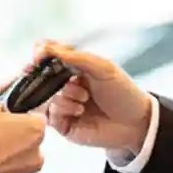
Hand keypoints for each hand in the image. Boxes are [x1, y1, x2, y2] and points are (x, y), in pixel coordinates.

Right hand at [34, 40, 152, 155]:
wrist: (136, 122)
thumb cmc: (123, 92)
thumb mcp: (102, 68)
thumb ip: (75, 56)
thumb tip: (46, 47)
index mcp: (75, 69)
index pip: (49, 57)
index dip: (40, 55)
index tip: (38, 56)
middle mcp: (66, 87)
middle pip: (40, 78)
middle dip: (39, 76)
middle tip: (36, 72)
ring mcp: (64, 106)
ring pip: (46, 98)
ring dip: (64, 95)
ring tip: (84, 98)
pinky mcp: (65, 126)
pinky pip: (51, 116)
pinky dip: (63, 110)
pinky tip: (80, 110)